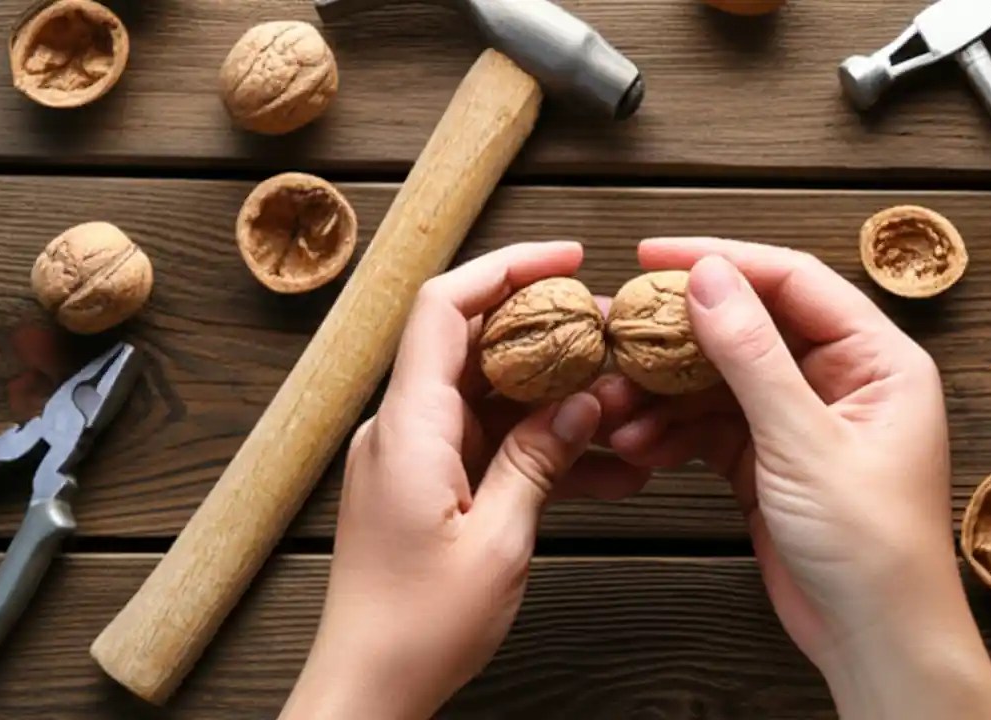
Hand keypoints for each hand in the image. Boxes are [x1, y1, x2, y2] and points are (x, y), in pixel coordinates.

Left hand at [281, 242, 646, 719]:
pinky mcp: (425, 484)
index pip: (444, 307)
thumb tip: (580, 400)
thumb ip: (538, 459)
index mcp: (407, 428)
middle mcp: (402, 429)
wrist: (368, 689)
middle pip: (474, 343)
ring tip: (622, 409)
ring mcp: (413, 456)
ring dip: (555, 397)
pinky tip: (598, 466)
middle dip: (549, 333)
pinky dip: (537, 446)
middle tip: (614, 338)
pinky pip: (488, 442)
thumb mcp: (499, 541)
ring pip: (491, 395)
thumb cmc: (416, 627)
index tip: (567, 258)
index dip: (506, 268)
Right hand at [606, 238, 990, 718]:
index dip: (723, 259)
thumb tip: (710, 279)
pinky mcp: (771, 460)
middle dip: (681, 333)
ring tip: (618, 405)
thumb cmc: (874, 550)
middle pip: (750, 326)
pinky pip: (712, 426)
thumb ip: (752, 357)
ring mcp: (802, 420)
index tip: (655, 254)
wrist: (875, 641)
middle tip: (620, 327)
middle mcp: (842, 380)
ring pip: (721, 380)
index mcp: (878, 359)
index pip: (793, 279)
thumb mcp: (805, 443)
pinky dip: (674, 432)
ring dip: (667, 392)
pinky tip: (639, 443)